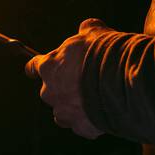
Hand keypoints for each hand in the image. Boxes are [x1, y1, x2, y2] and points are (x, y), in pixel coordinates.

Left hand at [25, 18, 110, 139]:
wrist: (121, 81)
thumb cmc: (103, 55)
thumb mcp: (94, 32)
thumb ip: (85, 30)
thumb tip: (86, 27)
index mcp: (49, 66)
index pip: (33, 67)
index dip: (37, 68)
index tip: (36, 69)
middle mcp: (50, 92)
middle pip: (50, 91)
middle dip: (63, 87)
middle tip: (82, 81)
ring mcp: (64, 112)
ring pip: (63, 111)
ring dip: (73, 106)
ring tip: (92, 98)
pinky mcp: (80, 127)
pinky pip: (81, 125)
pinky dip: (89, 120)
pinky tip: (102, 110)